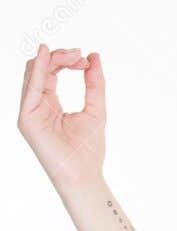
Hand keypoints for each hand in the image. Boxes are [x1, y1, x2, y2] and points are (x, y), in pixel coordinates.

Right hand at [17, 44, 106, 188]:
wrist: (84, 175)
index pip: (51, 72)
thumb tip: (93, 56)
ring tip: (74, 56)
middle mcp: (36, 106)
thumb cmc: (88, 149)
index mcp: (49, 104)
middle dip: (60, 56)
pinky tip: (48, 54)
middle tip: (80, 56)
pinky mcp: (27, 119)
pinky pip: (30, 87)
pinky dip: (39, 68)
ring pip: (33, 73)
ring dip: (54, 59)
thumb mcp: (96, 109)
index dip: (66, 60)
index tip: (85, 59)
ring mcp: (30, 112)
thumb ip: (94, 83)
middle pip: (40, 69)